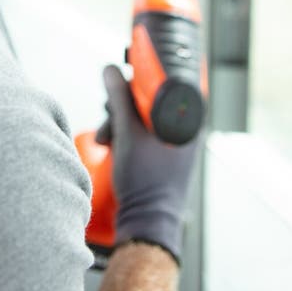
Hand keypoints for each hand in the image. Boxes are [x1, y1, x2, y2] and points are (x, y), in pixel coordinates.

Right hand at [96, 64, 201, 263]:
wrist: (147, 223)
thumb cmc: (146, 181)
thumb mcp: (127, 132)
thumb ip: (119, 97)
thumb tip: (110, 69)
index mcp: (187, 120)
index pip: (167, 81)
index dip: (144, 73)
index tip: (127, 67)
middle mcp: (183, 129)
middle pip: (148, 98)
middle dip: (122, 104)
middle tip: (109, 112)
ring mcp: (172, 143)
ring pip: (141, 115)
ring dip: (118, 121)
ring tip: (105, 139)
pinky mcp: (160, 155)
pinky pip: (140, 132)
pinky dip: (122, 134)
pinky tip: (109, 145)